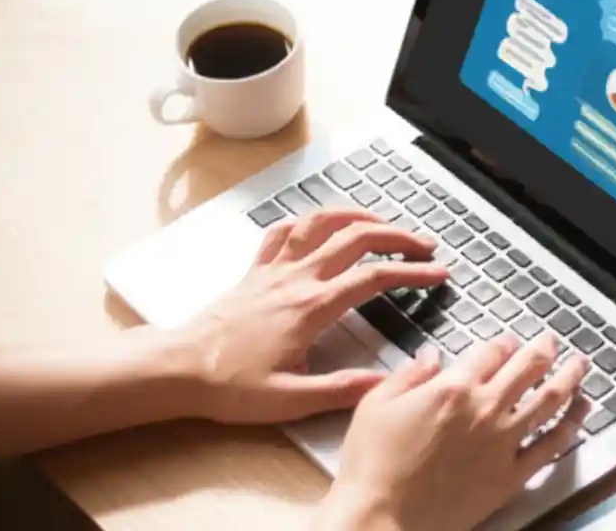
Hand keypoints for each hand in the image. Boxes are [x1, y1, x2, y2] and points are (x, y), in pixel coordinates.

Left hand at [174, 208, 447, 423]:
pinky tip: (321, 225)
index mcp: (310, 308)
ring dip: (358, 215)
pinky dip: (309, 220)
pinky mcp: (255, 270)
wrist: (176, 369)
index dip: (412, 272)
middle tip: (424, 245)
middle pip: (356, 237)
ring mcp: (273, 268)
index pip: (373, 278)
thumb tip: (387, 382)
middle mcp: (295, 278)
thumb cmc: (228, 386)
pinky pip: (285, 229)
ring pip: (322, 221)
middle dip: (398, 236)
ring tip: (384, 223)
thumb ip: (343, 390)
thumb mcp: (290, 400)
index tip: (438, 273)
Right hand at [316, 335, 591, 530]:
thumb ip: (408, 375)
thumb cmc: (373, 466)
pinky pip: (551, 446)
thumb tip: (430, 356)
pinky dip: (572, 425)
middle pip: (528, 368)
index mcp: (453, 387)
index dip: (502, 343)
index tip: (508, 341)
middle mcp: (485, 409)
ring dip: (569, 378)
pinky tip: (582, 412)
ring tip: (580, 365)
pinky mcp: (511, 475)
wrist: (382, 518)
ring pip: (549, 400)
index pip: (490, 352)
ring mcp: (503, 443)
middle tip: (552, 340)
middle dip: (544, 348)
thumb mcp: (376, 405)